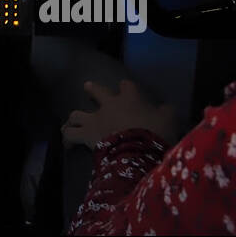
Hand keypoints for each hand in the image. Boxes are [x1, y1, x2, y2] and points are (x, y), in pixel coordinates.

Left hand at [62, 79, 180, 147]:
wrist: (137, 150)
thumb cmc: (155, 133)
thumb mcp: (169, 120)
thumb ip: (167, 112)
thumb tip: (167, 108)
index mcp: (130, 98)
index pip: (126, 86)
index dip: (126, 88)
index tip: (126, 89)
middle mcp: (109, 105)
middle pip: (97, 91)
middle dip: (92, 89)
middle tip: (87, 87)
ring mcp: (95, 119)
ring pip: (77, 114)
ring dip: (73, 118)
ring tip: (70, 122)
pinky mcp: (86, 134)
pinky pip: (71, 134)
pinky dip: (67, 137)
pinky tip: (66, 142)